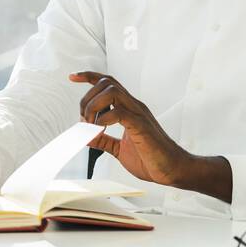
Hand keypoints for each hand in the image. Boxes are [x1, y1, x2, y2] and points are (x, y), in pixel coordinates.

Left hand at [69, 71, 192, 185]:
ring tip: (91, 125)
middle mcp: (134, 107)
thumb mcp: (119, 149)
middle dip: (87, 98)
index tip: (73, 76)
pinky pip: (118, 112)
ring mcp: (138, 114)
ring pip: (112, 91)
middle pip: (106, 83)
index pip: (108, 83)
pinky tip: (100, 131)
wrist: (172, 170)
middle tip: (83, 120)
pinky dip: (103, 119)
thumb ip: (104, 141)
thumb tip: (86, 137)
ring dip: (94, 106)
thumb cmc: (151, 159)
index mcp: (129, 109)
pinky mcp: (141, 126)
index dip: (89, 76)